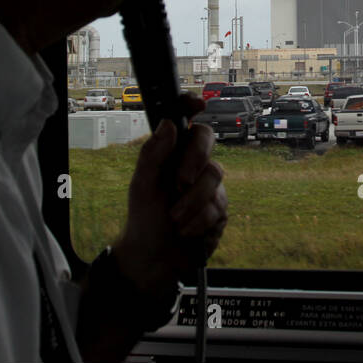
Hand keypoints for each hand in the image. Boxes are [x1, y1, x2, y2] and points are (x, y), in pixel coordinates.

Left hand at [114, 93, 227, 291]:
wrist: (155, 259)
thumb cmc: (145, 219)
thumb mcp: (141, 186)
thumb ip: (153, 154)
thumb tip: (169, 123)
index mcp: (172, 153)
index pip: (185, 121)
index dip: (192, 105)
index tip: (198, 103)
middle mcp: (193, 164)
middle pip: (207, 141)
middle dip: (193, 161)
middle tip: (178, 184)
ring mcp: (209, 186)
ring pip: (214, 178)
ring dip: (191, 205)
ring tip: (175, 221)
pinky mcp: (220, 209)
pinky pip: (218, 208)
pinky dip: (198, 223)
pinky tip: (187, 232)